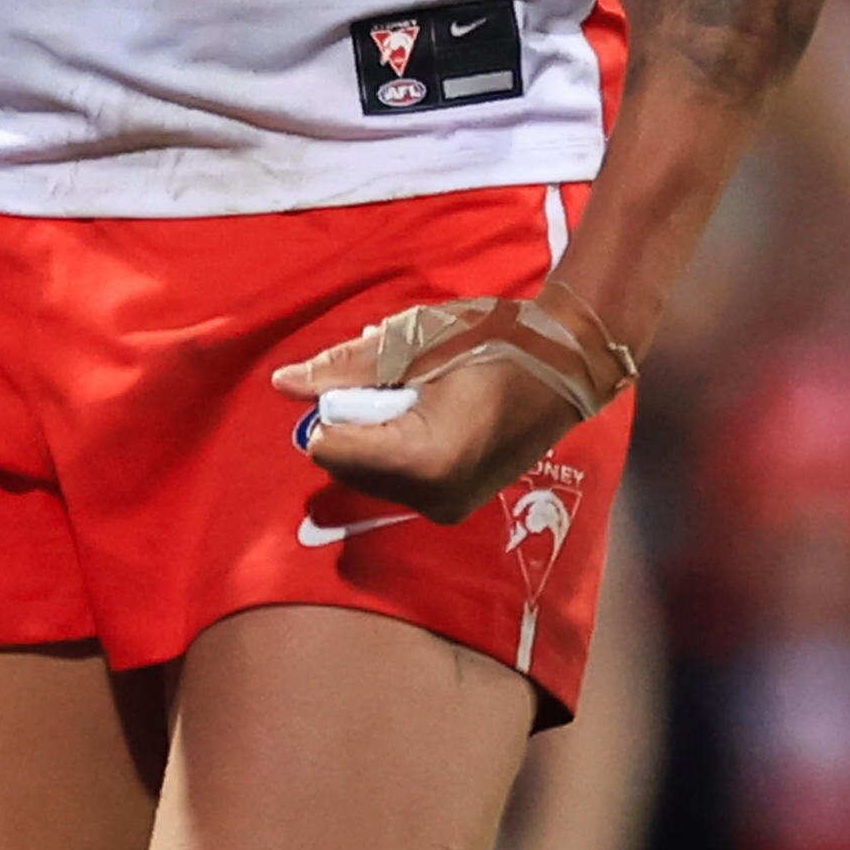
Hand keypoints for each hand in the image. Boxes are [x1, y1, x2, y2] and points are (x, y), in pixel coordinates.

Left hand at [267, 292, 628, 523]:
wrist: (566, 368)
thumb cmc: (495, 342)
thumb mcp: (414, 341)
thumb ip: (346, 367)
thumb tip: (283, 384)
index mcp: (423, 460)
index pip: (331, 448)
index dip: (337, 407)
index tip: (375, 378)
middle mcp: (432, 499)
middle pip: (347, 464)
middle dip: (358, 420)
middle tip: (402, 381)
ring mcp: (445, 508)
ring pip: (369, 472)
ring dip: (377, 431)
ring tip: (421, 394)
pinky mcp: (452, 506)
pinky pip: (397, 478)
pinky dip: (397, 445)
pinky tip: (431, 413)